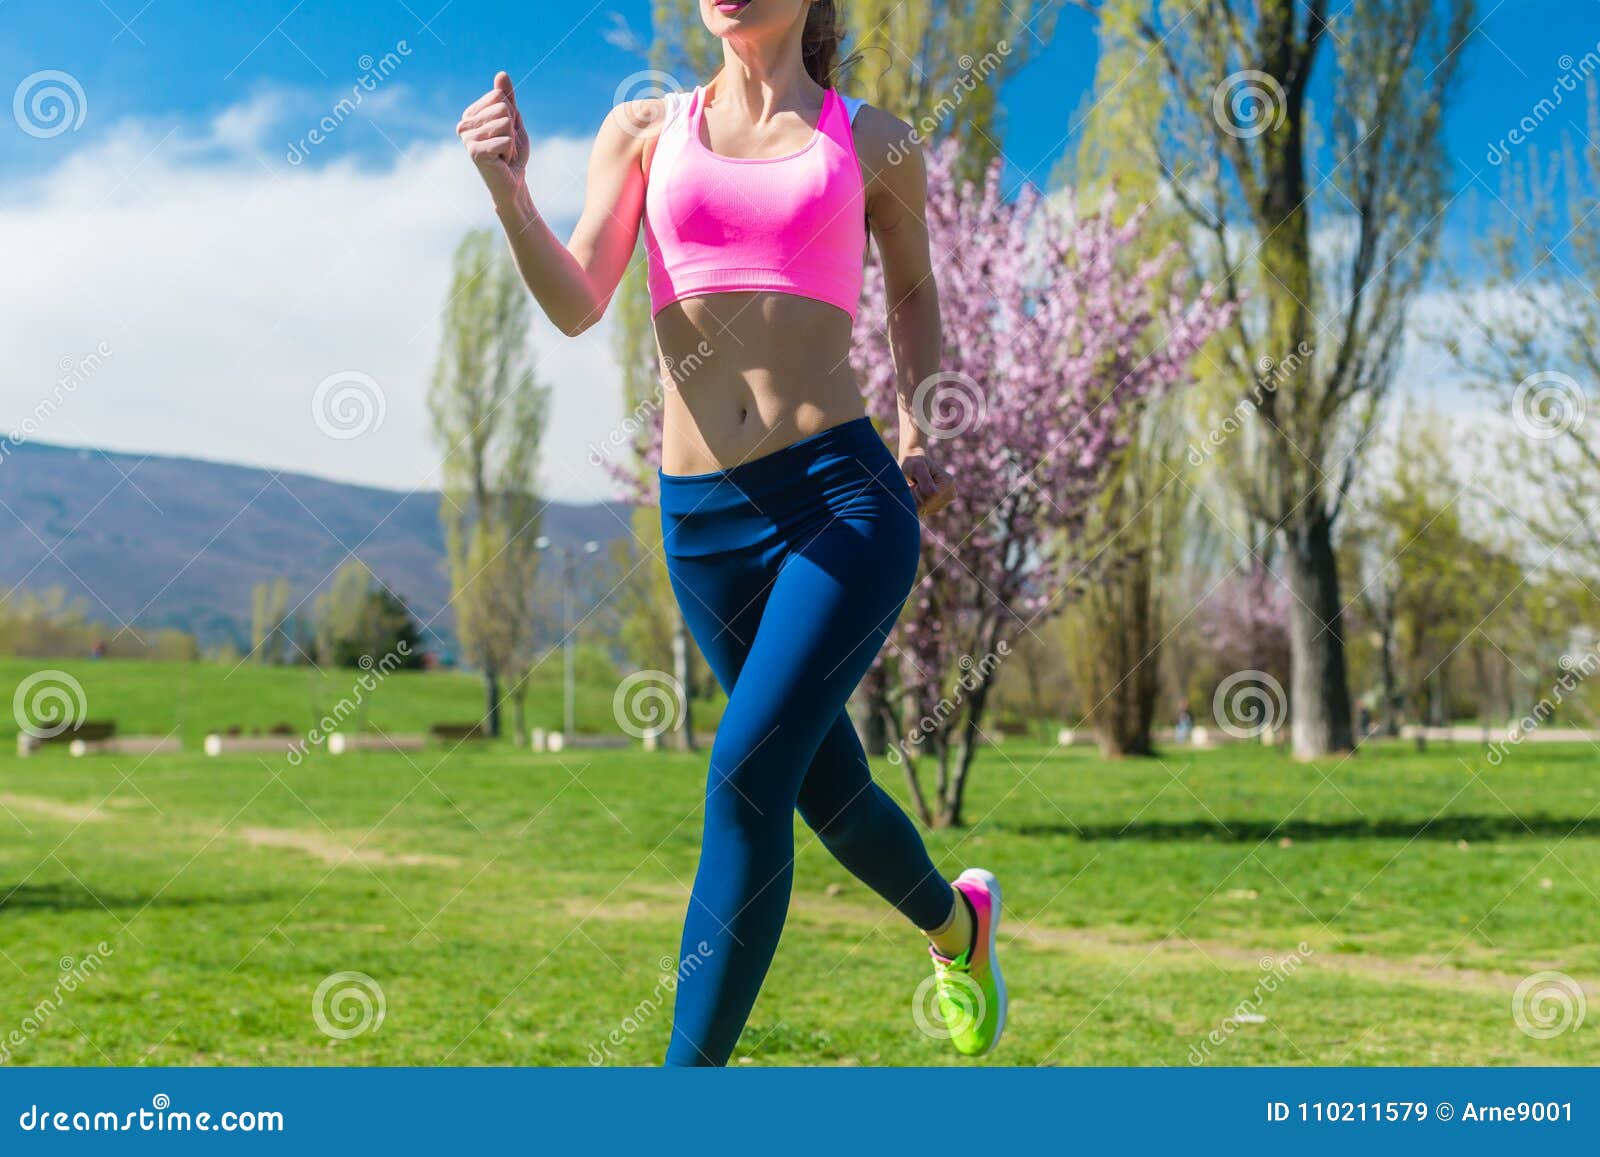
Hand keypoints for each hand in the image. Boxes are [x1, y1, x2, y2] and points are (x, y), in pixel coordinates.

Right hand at [457, 71, 529, 207]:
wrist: (512, 183)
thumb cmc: (512, 153)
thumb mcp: (513, 121)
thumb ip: (507, 98)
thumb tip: (501, 74)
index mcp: (471, 114)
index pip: (500, 97)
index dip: (511, 116)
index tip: (505, 134)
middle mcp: (464, 124)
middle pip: (503, 108)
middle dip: (512, 129)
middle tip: (505, 146)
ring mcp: (467, 138)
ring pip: (505, 123)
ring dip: (511, 142)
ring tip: (503, 154)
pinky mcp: (475, 152)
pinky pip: (505, 139)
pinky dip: (510, 151)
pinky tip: (501, 162)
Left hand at [900, 449, 955, 515]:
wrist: (913, 468)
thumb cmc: (913, 464)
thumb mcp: (916, 466)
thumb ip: (924, 478)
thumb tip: (934, 493)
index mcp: (948, 482)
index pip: (931, 495)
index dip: (918, 490)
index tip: (917, 481)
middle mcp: (950, 494)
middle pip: (927, 504)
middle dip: (915, 496)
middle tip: (915, 485)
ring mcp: (944, 503)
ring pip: (923, 510)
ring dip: (914, 500)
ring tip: (916, 489)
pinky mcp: (936, 509)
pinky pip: (921, 512)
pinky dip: (915, 505)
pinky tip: (917, 496)